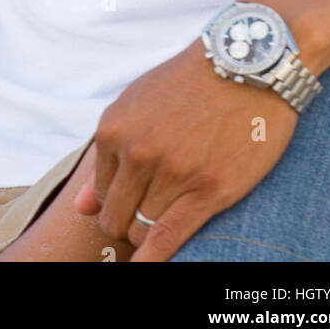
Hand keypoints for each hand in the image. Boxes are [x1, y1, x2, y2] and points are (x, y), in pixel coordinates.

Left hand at [74, 38, 298, 260]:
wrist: (247, 62)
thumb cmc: (191, 82)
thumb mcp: (138, 103)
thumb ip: (109, 153)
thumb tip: (82, 208)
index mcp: (114, 130)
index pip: (101, 193)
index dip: (116, 204)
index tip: (133, 204)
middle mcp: (138, 153)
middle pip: (116, 217)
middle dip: (127, 224)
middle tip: (148, 219)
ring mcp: (173, 173)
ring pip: (143, 230)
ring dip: (151, 233)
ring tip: (170, 218)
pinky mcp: (209, 190)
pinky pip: (168, 239)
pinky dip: (154, 259)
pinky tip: (149, 265)